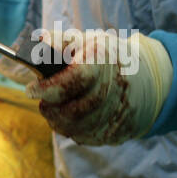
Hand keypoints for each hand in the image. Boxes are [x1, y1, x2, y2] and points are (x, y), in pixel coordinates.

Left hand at [28, 30, 172, 144]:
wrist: (145, 80)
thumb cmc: (108, 58)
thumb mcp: (88, 41)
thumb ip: (61, 41)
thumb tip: (39, 40)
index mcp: (104, 63)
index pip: (75, 80)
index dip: (48, 88)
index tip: (31, 89)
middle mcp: (115, 91)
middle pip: (73, 110)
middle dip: (50, 107)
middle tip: (42, 100)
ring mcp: (117, 115)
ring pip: (77, 128)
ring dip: (57, 120)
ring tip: (51, 108)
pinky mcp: (117, 133)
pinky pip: (87, 138)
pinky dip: (71, 130)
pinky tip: (67, 118)